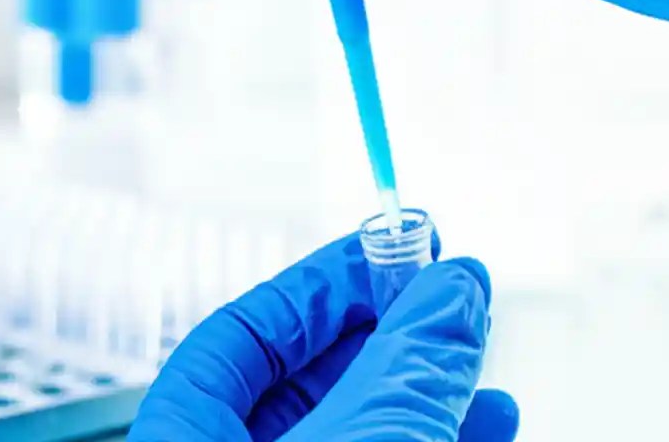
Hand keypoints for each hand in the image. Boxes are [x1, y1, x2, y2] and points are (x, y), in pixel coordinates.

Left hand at [128, 232, 516, 440]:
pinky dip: (432, 437)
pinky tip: (489, 420)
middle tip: (447, 291)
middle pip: (303, 382)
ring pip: (353, 426)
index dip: (319, 284)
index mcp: (179, 437)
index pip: (239, 336)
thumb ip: (404, 366)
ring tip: (477, 353)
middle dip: (385, 332)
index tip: (387, 246)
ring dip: (423, 386)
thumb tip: (454, 285)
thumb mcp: (361, 440)